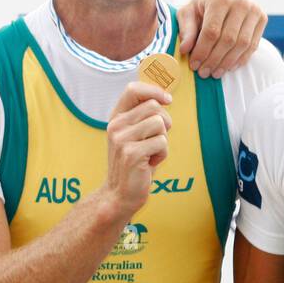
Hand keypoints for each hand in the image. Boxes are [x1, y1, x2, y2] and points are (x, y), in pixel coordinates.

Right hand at [102, 82, 172, 220]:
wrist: (121, 192)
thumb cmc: (137, 161)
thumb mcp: (138, 134)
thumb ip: (145, 115)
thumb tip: (165, 97)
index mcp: (117, 117)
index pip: (133, 89)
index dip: (154, 90)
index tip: (168, 99)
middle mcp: (115, 125)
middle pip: (154, 107)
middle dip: (165, 123)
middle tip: (155, 141)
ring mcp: (121, 139)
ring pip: (160, 124)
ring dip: (163, 140)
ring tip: (151, 153)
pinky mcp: (131, 153)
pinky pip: (162, 143)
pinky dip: (162, 154)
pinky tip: (149, 163)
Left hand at [177, 0, 267, 77]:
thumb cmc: (202, 6)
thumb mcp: (187, 14)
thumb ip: (186, 30)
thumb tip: (185, 50)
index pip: (212, 31)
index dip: (202, 51)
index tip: (194, 65)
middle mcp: (240, 3)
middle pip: (228, 40)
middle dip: (215, 59)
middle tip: (204, 73)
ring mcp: (254, 10)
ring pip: (242, 44)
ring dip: (228, 62)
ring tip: (216, 72)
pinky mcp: (262, 19)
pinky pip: (253, 45)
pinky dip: (241, 59)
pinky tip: (229, 67)